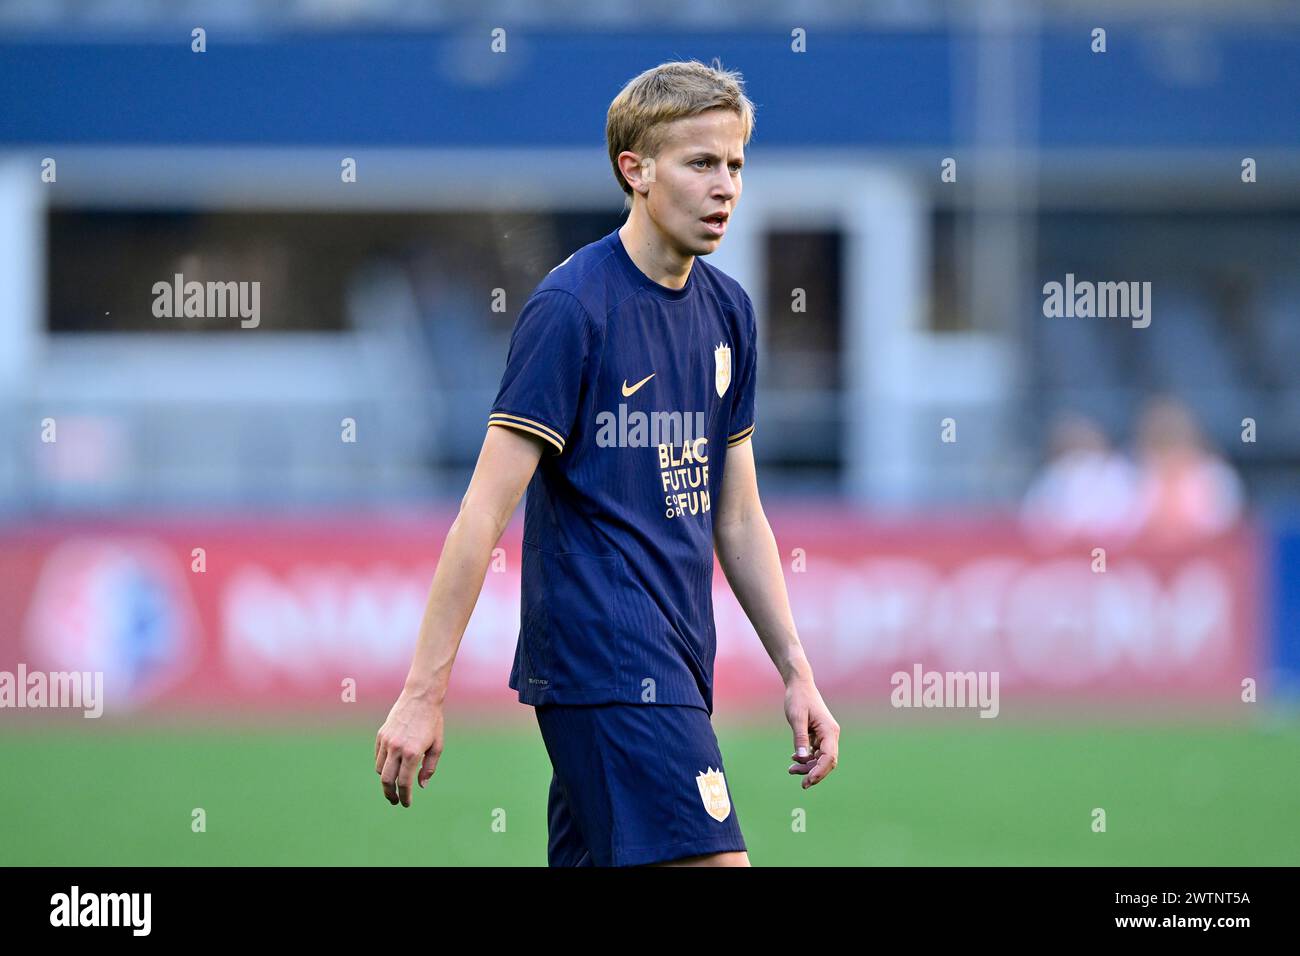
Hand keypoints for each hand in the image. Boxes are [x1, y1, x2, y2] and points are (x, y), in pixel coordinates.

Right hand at [375, 688, 444, 806]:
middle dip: (390, 794)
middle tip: (395, 801)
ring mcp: (386, 741)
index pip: (404, 783)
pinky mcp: (381, 735)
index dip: (405, 796)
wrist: (421, 697)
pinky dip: (382, 766)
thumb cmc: (432, 722)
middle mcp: (396, 748)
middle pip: (387, 780)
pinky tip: (391, 768)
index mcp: (412, 753)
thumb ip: (429, 768)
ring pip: (380, 769)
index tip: (406, 804)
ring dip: (386, 780)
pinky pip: (378, 757)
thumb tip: (420, 786)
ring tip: (394, 785)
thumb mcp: (437, 746)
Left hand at [785, 677, 839, 788]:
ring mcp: (826, 736)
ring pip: (821, 759)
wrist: (799, 685)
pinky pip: (816, 753)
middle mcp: (831, 735)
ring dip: (808, 766)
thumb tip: (800, 758)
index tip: (808, 781)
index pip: (829, 757)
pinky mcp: (819, 735)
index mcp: (829, 731)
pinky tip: (794, 760)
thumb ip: (799, 738)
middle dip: (814, 773)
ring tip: (791, 770)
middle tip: (801, 784)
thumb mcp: (796, 718)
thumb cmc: (798, 699)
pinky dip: (806, 758)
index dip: (820, 772)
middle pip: (827, 762)